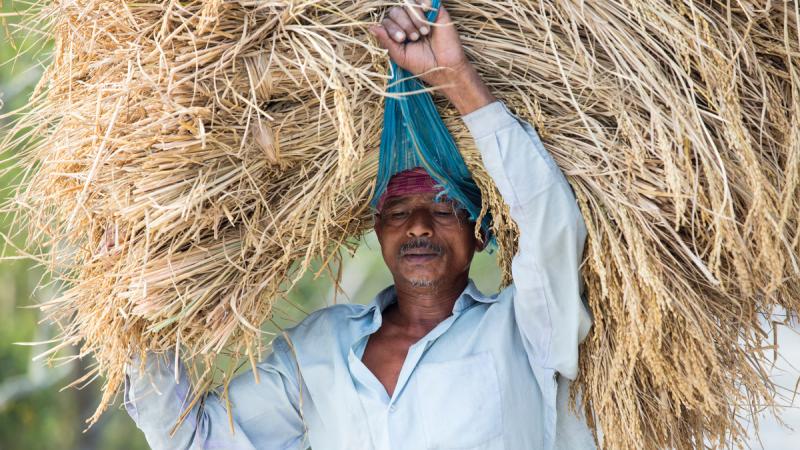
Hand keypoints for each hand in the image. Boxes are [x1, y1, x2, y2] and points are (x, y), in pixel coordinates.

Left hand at [369, 0, 494, 114]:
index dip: (392, 27)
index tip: (402, 39)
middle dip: (403, 23)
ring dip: (414, 18)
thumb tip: (371, 27)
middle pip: (396, 10)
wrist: (446, 67)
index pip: (387, 20)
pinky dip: (423, 3)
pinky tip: (427, 14)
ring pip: (409, 3)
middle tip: (414, 38)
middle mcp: (409, 22)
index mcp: (399, 32)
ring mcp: (422, 15)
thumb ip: (386, 41)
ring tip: (423, 33)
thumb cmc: (423, 64)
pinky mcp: (436, 11)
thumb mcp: (400, 56)